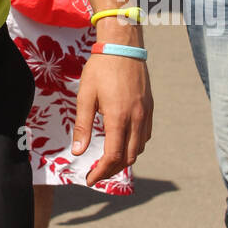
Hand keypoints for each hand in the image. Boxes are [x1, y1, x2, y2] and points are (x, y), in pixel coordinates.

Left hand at [72, 54, 152, 185]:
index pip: (113, 156)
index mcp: (118, 118)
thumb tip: (78, 152)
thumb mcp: (85, 96)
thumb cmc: (100, 70)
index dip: (101, 172)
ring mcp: (146, 114)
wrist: (122, 47)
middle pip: (129, 158)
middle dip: (112, 170)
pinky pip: (146, 135)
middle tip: (96, 173)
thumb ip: (82, 126)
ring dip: (125, 159)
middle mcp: (136, 119)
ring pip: (140, 148)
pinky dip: (135, 146)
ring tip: (108, 161)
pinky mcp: (150, 108)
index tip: (89, 180)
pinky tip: (123, 142)